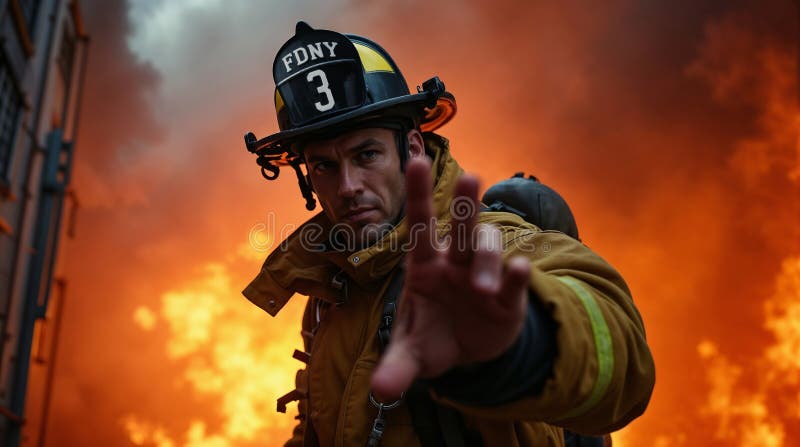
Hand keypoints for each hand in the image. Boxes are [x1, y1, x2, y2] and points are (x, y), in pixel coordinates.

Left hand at [370, 157, 531, 400]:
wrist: (469, 353)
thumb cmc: (433, 338)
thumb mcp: (412, 355)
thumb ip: (396, 369)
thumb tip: (381, 393)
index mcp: (424, 267)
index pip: (419, 226)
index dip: (419, 195)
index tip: (417, 160)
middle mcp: (454, 263)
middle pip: (459, 228)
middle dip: (464, 203)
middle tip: (470, 176)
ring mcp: (482, 276)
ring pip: (487, 252)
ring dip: (486, 260)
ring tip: (482, 286)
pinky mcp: (509, 297)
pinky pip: (514, 279)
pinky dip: (515, 274)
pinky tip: (519, 270)